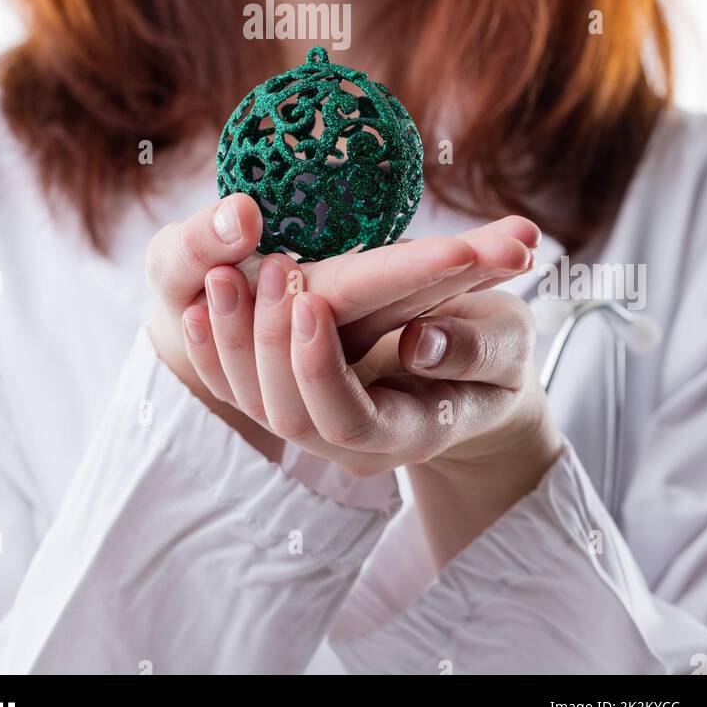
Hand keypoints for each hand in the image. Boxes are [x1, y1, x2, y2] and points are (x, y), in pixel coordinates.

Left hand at [174, 199, 553, 476]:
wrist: (479, 382)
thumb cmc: (500, 355)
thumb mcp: (509, 345)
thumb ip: (476, 347)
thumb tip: (422, 342)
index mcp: (410, 429)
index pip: (348, 418)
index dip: (322, 366)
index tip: (309, 298)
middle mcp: (355, 439)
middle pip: (290, 415)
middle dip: (271, 342)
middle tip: (267, 267)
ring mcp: (320, 420)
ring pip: (255, 402)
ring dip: (234, 338)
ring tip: (223, 273)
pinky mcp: (296, 393)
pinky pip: (242, 387)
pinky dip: (217, 347)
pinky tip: (197, 304)